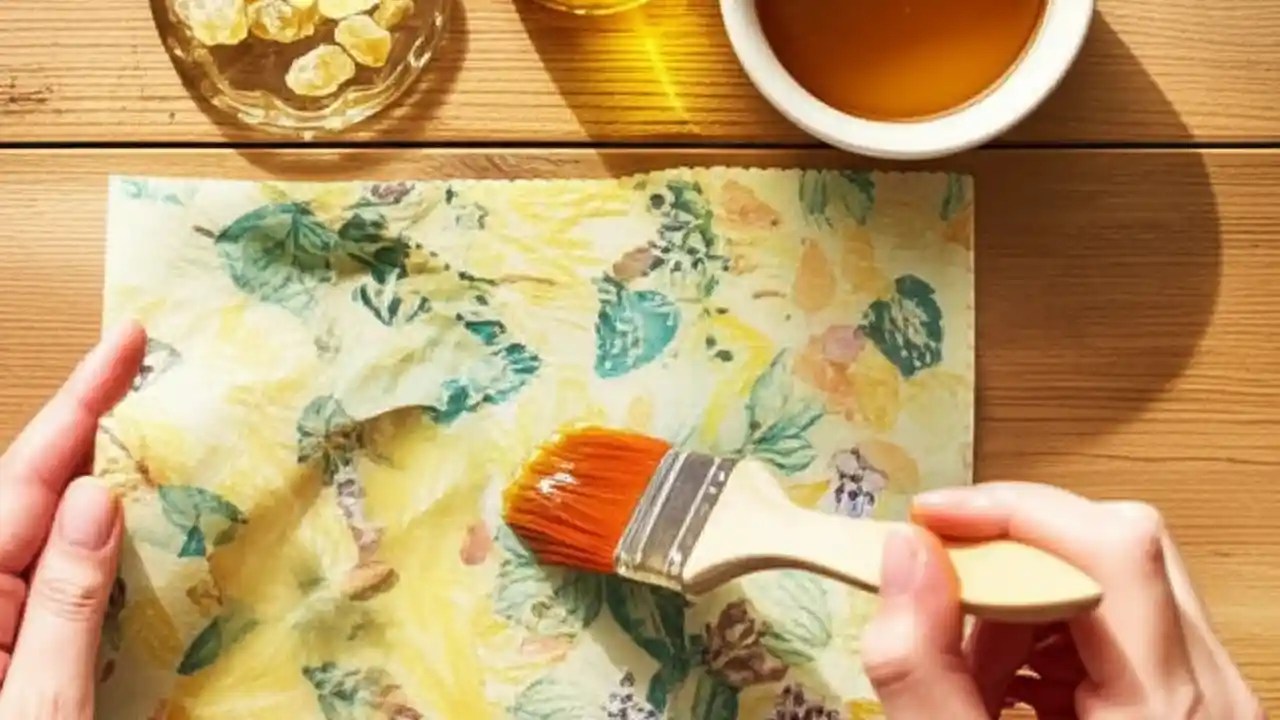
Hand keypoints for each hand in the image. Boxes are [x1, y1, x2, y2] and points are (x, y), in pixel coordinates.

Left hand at [0, 323, 144, 718]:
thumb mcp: (36, 708)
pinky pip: (65, 581)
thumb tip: (92, 497)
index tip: (123, 342)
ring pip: (52, 532)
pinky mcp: (24, 654)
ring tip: (159, 425)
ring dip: (105, 478)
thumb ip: (58, 603)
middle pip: (31, 492)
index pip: (19, 483)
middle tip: (151, 363)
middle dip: (91, 425)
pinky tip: (146, 516)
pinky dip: (110, 543)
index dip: (76, 406)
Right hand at [859, 482, 1263, 718]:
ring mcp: (1215, 704)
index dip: (1015, 513)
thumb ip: (924, 671)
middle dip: (1011, 569)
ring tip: (971, 684)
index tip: (926, 525)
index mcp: (1167, 711)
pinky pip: (1120, 631)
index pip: (1113, 548)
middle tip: (941, 616)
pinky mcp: (1195, 710)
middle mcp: (1214, 695)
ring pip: (1116, 587)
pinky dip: (1048, 643)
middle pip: (1119, 554)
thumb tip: (906, 557)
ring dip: (1023, 609)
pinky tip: (1005, 700)